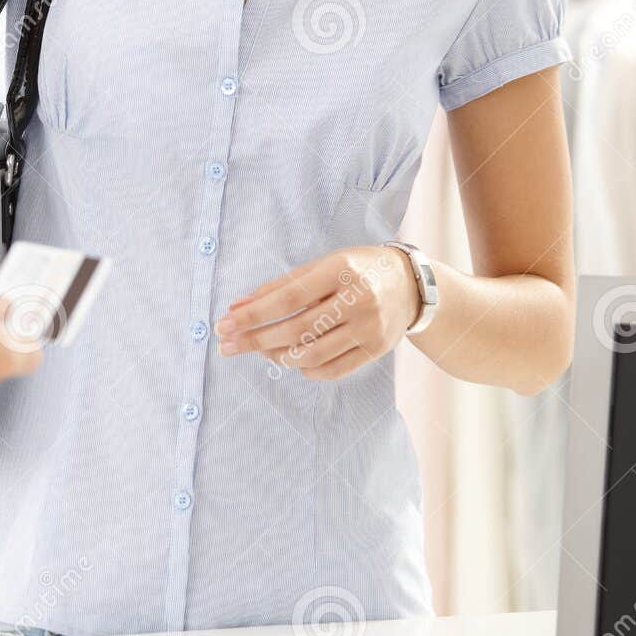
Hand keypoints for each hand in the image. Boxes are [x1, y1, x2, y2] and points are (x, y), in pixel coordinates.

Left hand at [213, 244, 420, 380]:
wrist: (411, 285)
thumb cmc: (358, 270)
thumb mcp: (322, 265)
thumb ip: (280, 285)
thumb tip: (237, 308)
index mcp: (341, 270)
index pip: (288, 297)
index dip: (253, 314)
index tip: (224, 324)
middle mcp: (358, 300)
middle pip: (296, 329)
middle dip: (255, 340)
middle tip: (227, 345)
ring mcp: (368, 329)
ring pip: (311, 354)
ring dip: (276, 355)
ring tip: (259, 350)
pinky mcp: (375, 351)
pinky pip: (331, 370)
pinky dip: (304, 368)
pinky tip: (290, 359)